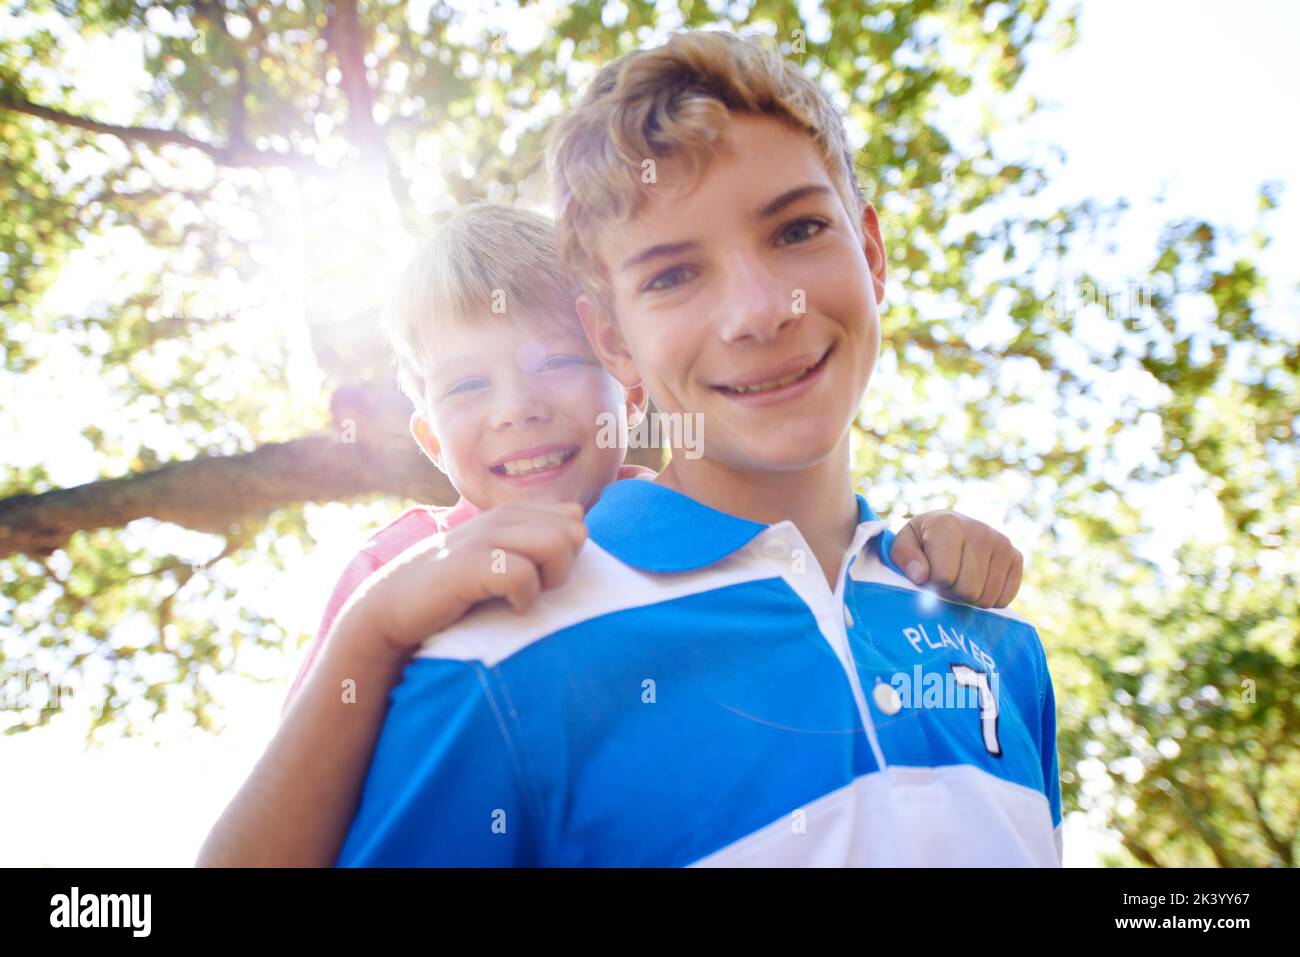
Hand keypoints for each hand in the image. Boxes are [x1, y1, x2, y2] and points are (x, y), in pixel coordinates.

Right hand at [344, 500, 588, 659]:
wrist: (392, 609)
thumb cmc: (453, 591)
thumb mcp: (495, 558)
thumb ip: (530, 542)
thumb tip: (579, 534)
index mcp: (511, 514)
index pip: (573, 516)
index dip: (569, 550)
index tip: (543, 574)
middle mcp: (500, 518)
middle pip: (573, 531)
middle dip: (565, 566)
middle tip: (537, 589)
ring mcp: (484, 537)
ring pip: (556, 544)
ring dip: (549, 580)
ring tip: (523, 597)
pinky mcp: (469, 564)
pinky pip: (523, 574)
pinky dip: (524, 597)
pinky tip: (509, 608)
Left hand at [889, 510, 1022, 608]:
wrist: (950, 528)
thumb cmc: (922, 541)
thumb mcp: (904, 545)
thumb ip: (906, 559)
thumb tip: (921, 577)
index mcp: (948, 524)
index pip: (944, 576)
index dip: (932, 584)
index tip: (927, 573)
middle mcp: (980, 530)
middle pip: (968, 590)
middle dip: (951, 592)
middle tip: (944, 579)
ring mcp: (1002, 543)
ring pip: (986, 598)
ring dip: (969, 598)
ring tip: (960, 579)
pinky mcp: (1016, 557)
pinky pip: (1004, 599)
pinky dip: (988, 599)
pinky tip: (978, 583)